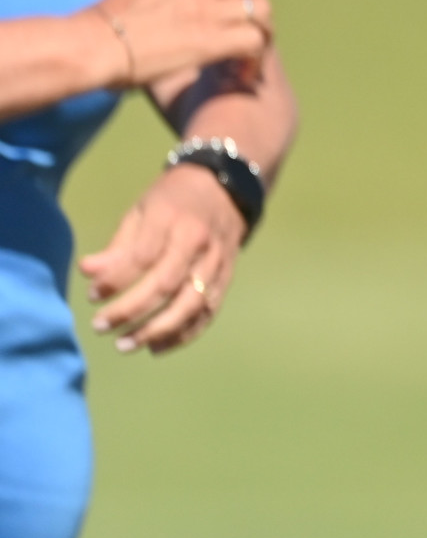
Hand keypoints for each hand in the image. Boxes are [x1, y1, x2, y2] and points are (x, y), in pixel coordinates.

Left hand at [78, 163, 245, 354]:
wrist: (227, 189)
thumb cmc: (174, 199)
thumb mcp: (142, 210)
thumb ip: (118, 245)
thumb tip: (88, 272)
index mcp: (172, 219)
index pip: (142, 257)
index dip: (115, 281)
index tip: (92, 296)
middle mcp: (198, 242)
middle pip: (165, 285)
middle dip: (129, 311)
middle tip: (100, 326)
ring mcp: (216, 262)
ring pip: (189, 304)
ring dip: (156, 330)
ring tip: (125, 345)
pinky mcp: (228, 278)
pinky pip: (208, 312)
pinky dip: (184, 334)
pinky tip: (157, 348)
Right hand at [88, 0, 271, 87]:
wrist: (91, 46)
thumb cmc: (104, 27)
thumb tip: (181, 3)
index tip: (235, 8)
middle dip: (257, 9)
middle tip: (247, 33)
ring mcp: (208, 9)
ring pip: (262, 12)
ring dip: (261, 33)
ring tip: (248, 54)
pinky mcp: (211, 39)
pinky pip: (256, 40)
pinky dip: (255, 55)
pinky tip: (242, 69)